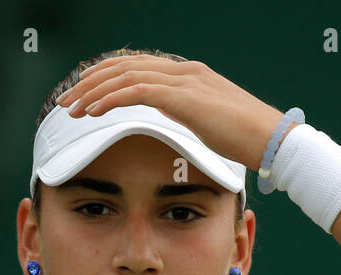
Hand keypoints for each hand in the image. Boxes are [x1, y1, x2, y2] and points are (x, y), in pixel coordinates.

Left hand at [55, 54, 294, 172]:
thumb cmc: (247, 141)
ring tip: (72, 109)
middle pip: (125, 67)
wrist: (272, 140)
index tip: (85, 93)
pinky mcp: (182, 97)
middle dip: (91, 83)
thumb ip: (188, 117)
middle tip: (67, 101)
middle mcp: (184, 71)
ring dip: (93, 93)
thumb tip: (171, 123)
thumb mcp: (210, 125)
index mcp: (190, 76)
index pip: (139, 67)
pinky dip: (110, 99)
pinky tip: (93, 111)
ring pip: (125, 77)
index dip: (107, 77)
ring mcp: (183, 81)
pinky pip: (135, 92)